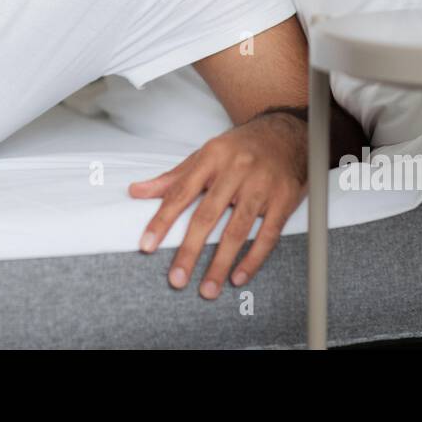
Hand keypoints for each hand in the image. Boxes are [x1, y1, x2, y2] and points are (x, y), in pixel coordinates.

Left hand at [128, 112, 306, 298]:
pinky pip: (268, 234)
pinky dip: (253, 258)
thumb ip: (172, 178)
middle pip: (207, 215)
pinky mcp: (283, 199)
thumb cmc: (239, 148)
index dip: (162, 220)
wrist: (285, 132)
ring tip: (207, 289)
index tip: (147, 245)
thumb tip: (136, 191)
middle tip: (176, 279)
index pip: (180, 193)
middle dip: (190, 250)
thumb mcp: (204, 155)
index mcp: (211, 158)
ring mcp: (261, 185)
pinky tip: (238, 277)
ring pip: (237, 229)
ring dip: (220, 263)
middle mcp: (235, 170)